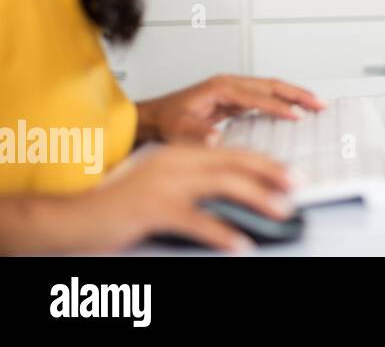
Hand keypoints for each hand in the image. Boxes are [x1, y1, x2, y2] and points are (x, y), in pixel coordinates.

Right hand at [22, 145, 292, 253]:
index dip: (265, 163)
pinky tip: (240, 245)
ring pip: (222, 186)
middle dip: (271, 174)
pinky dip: (222, 233)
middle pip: (234, 164)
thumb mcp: (164, 186)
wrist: (73, 217)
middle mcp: (174, 163)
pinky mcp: (151, 208)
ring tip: (281, 211)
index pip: (232, 153)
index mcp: (179, 154)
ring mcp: (163, 184)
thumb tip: (239, 196)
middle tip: (296, 186)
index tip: (291, 173)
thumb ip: (197, 186)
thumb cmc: (120, 205)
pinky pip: (196, 221)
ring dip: (258, 199)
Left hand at [136, 74, 324, 144]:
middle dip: (298, 93)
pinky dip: (283, 101)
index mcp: (221, 88)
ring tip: (316, 104)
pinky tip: (294, 109)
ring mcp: (235, 90)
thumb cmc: (166, 119)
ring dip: (295, 95)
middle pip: (272, 85)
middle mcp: (231, 84)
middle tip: (320, 103)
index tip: (297, 115)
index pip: (258, 97)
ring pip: (272, 88)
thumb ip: (198, 133)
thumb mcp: (178, 128)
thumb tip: (217, 139)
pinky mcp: (236, 98)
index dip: (279, 106)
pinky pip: (266, 97)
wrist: (154, 116)